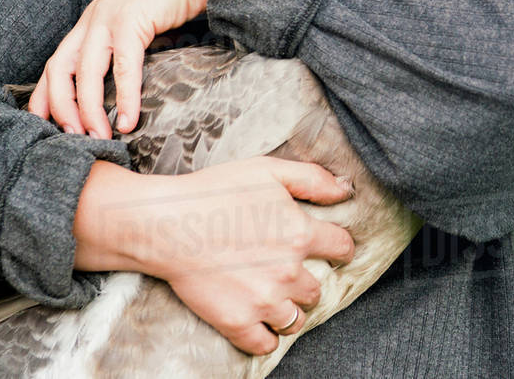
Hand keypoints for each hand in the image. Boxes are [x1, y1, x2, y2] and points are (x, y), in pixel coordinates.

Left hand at [28, 0, 231, 137]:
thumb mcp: (139, 26)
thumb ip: (125, 50)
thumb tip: (126, 89)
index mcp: (90, 23)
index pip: (55, 65)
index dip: (46, 98)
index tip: (47, 127)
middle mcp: (91, 20)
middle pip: (59, 70)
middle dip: (60, 109)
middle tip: (72, 138)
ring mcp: (108, 18)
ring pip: (85, 72)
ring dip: (89, 110)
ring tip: (100, 136)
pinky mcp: (132, 20)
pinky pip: (123, 66)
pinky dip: (125, 97)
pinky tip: (129, 119)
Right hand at [75, 157, 355, 354]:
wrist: (166, 225)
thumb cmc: (215, 192)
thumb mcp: (268, 170)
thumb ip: (312, 179)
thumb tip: (347, 189)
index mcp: (300, 233)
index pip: (342, 248)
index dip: (338, 247)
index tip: (331, 249)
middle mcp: (288, 271)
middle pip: (317, 289)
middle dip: (307, 281)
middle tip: (288, 273)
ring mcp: (264, 301)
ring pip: (295, 319)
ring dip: (289, 310)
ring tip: (273, 298)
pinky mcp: (237, 322)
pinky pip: (266, 343)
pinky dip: (266, 336)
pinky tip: (259, 322)